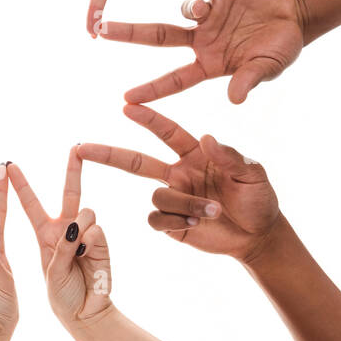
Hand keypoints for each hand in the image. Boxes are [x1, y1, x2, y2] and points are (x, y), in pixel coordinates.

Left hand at [8, 150, 112, 338]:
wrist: (84, 314)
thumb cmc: (61, 296)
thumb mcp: (51, 272)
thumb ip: (62, 248)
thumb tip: (81, 226)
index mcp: (44, 235)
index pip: (30, 204)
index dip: (19, 185)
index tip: (9, 164)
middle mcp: (66, 229)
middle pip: (69, 194)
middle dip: (73, 170)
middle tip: (76, 147)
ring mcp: (86, 234)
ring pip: (85, 212)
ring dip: (77, 228)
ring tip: (74, 254)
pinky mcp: (103, 242)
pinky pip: (95, 230)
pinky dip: (89, 243)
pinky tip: (86, 259)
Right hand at [78, 103, 280, 260]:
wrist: (258, 235)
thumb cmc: (259, 199)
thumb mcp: (252, 174)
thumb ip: (230, 156)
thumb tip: (207, 138)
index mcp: (195, 154)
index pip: (166, 132)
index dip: (148, 119)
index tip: (127, 105)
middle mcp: (178, 173)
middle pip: (135, 161)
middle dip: (108, 154)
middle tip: (81, 149)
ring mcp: (172, 198)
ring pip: (157, 196)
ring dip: (184, 204)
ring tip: (213, 212)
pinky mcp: (170, 223)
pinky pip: (156, 219)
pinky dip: (175, 221)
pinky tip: (197, 225)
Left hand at [104, 0, 305, 105]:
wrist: (294, 16)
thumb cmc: (280, 49)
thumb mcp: (268, 67)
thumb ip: (250, 80)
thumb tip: (234, 100)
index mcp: (209, 64)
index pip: (174, 79)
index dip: (152, 90)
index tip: (126, 99)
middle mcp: (201, 39)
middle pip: (157, 37)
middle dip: (129, 33)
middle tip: (101, 29)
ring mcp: (207, 13)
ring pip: (184, 8)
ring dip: (191, 7)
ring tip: (206, 7)